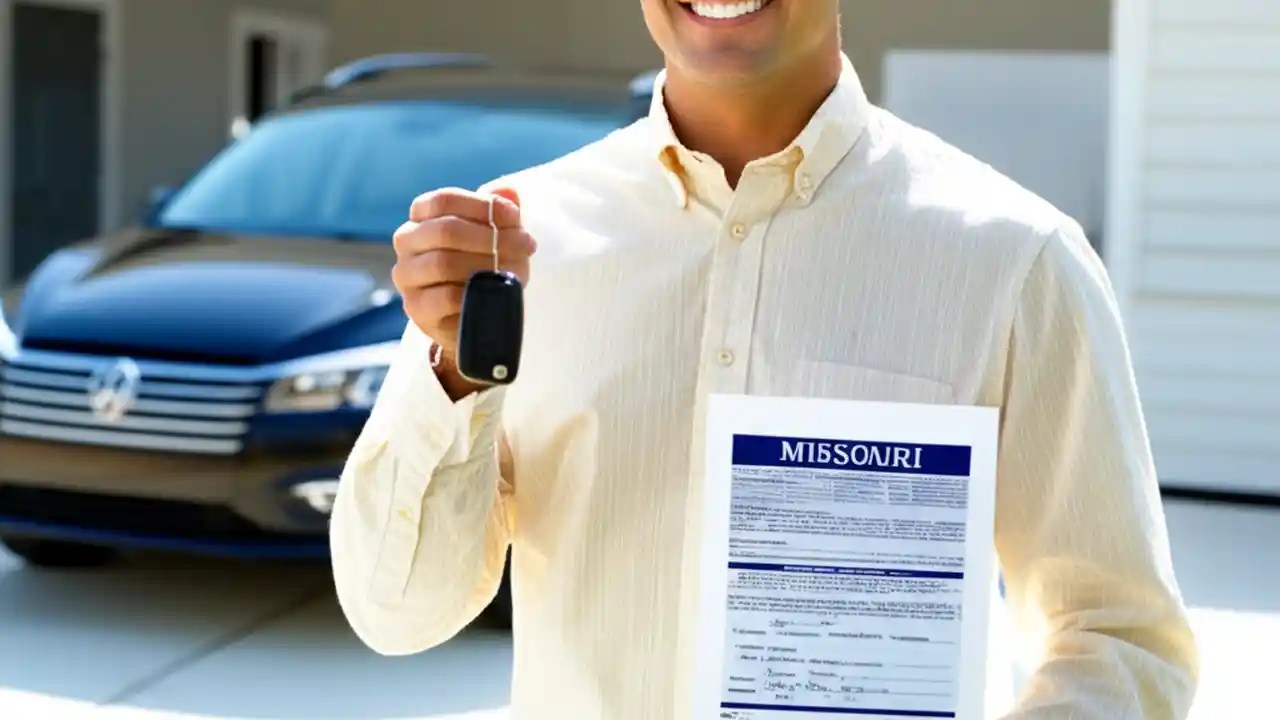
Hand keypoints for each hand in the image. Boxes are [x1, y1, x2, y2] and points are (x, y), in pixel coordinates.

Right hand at [392, 187, 535, 399]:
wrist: (474, 316)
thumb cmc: (484, 266)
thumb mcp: (496, 236)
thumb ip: (500, 211)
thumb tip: (509, 191)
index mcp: (421, 216)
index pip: (444, 200)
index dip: (482, 205)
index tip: (515, 217)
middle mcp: (407, 242)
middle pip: (444, 230)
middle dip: (491, 236)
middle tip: (525, 244)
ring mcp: (407, 276)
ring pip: (443, 263)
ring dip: (486, 264)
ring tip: (516, 269)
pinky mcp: (416, 308)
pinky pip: (445, 297)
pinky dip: (474, 293)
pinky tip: (495, 292)